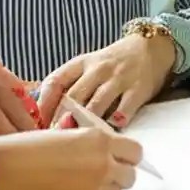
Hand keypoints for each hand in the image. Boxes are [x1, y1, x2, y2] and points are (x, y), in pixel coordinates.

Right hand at [0, 128, 141, 189]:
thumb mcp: (64, 135)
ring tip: (84, 186)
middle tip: (101, 174)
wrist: (2, 169)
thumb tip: (104, 153)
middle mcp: (102, 163)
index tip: (119, 159)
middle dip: (118, 175)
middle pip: (131, 176)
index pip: (135, 151)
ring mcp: (93, 189)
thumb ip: (89, 144)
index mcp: (98, 139)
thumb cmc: (25, 147)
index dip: (127, 156)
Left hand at [38, 34, 174, 130]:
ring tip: (77, 141)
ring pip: (95, 106)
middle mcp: (98, 69)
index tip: (38, 123)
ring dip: (84, 125)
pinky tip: (109, 133)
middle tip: (54, 138)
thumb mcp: (90, 66)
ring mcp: (118, 79)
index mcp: (82, 63)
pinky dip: (114, 124)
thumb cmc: (114, 63)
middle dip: (61, 120)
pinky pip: (122, 111)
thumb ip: (72, 85)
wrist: (151, 48)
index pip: (56, 81)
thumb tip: (45, 113)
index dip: (44, 104)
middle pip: (73, 96)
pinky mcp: (137, 90)